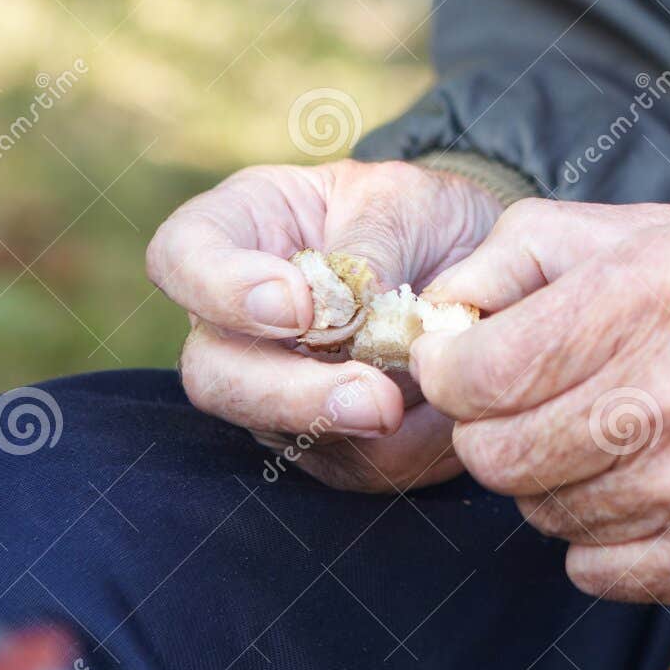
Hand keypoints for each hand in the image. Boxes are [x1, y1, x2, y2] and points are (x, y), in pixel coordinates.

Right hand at [146, 159, 501, 491]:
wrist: (489, 273)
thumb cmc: (427, 217)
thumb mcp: (404, 203)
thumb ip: (366, 246)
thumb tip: (345, 311)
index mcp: (240, 232)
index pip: (180, 258)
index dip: (222, 289)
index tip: (299, 305)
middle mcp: (239, 322)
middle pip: (214, 374)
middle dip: (290, 394)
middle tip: (374, 398)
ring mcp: (279, 388)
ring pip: (278, 434)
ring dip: (351, 430)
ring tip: (415, 405)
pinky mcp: (331, 442)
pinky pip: (353, 466)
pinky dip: (404, 448)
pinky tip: (446, 416)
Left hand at [409, 201, 669, 601]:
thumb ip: (537, 251)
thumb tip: (444, 306)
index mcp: (653, 297)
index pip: (475, 376)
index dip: (448, 367)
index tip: (467, 358)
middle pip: (495, 455)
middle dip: (495, 422)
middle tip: (537, 394)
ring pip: (539, 513)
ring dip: (554, 475)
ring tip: (616, 428)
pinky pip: (592, 568)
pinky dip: (600, 530)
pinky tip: (648, 479)